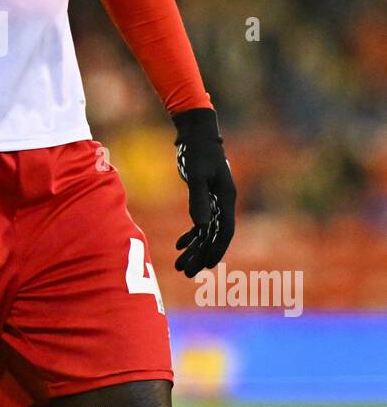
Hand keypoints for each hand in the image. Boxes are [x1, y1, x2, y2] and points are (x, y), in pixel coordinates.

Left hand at [171, 107, 235, 275]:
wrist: (197, 134)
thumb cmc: (198, 152)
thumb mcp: (196, 175)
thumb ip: (198, 200)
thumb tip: (200, 226)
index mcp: (226, 198)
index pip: (225, 231)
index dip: (216, 249)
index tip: (207, 265)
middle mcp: (223, 203)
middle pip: (214, 236)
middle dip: (201, 255)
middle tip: (187, 272)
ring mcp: (214, 201)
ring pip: (205, 232)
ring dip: (194, 249)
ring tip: (180, 266)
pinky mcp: (204, 197)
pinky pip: (199, 222)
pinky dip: (190, 235)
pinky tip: (180, 246)